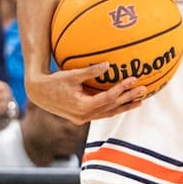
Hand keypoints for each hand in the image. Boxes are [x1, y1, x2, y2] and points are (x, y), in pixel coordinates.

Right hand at [25, 64, 147, 124]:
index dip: (122, 89)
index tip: (133, 80)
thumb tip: (108, 65)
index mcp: (82, 107)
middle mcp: (84, 116)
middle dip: (129, 100)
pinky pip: (102, 112)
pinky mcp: (81, 116)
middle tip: (144, 91)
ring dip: (124, 107)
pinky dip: (113, 108)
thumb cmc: (53, 82)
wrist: (38, 93)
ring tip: (139, 101)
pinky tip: (123, 103)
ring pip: (108, 113)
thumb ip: (90, 72)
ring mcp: (83, 118)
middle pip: (112, 108)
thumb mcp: (71, 75)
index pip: (108, 98)